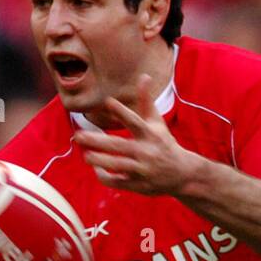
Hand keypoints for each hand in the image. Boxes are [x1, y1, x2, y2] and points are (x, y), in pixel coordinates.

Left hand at [72, 73, 201, 195]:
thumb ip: (146, 101)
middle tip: (78, 136)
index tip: (108, 102)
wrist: (182, 174)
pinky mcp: (137, 184)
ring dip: (99, 160)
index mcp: (150, 134)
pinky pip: (117, 182)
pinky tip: (96, 168)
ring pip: (116, 165)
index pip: (134, 121)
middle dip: (97, 141)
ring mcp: (141, 169)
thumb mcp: (157, 123)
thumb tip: (144, 76)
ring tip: (85, 154)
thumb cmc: (164, 144)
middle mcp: (145, 151)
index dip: (122, 111)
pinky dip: (104, 176)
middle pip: (118, 146)